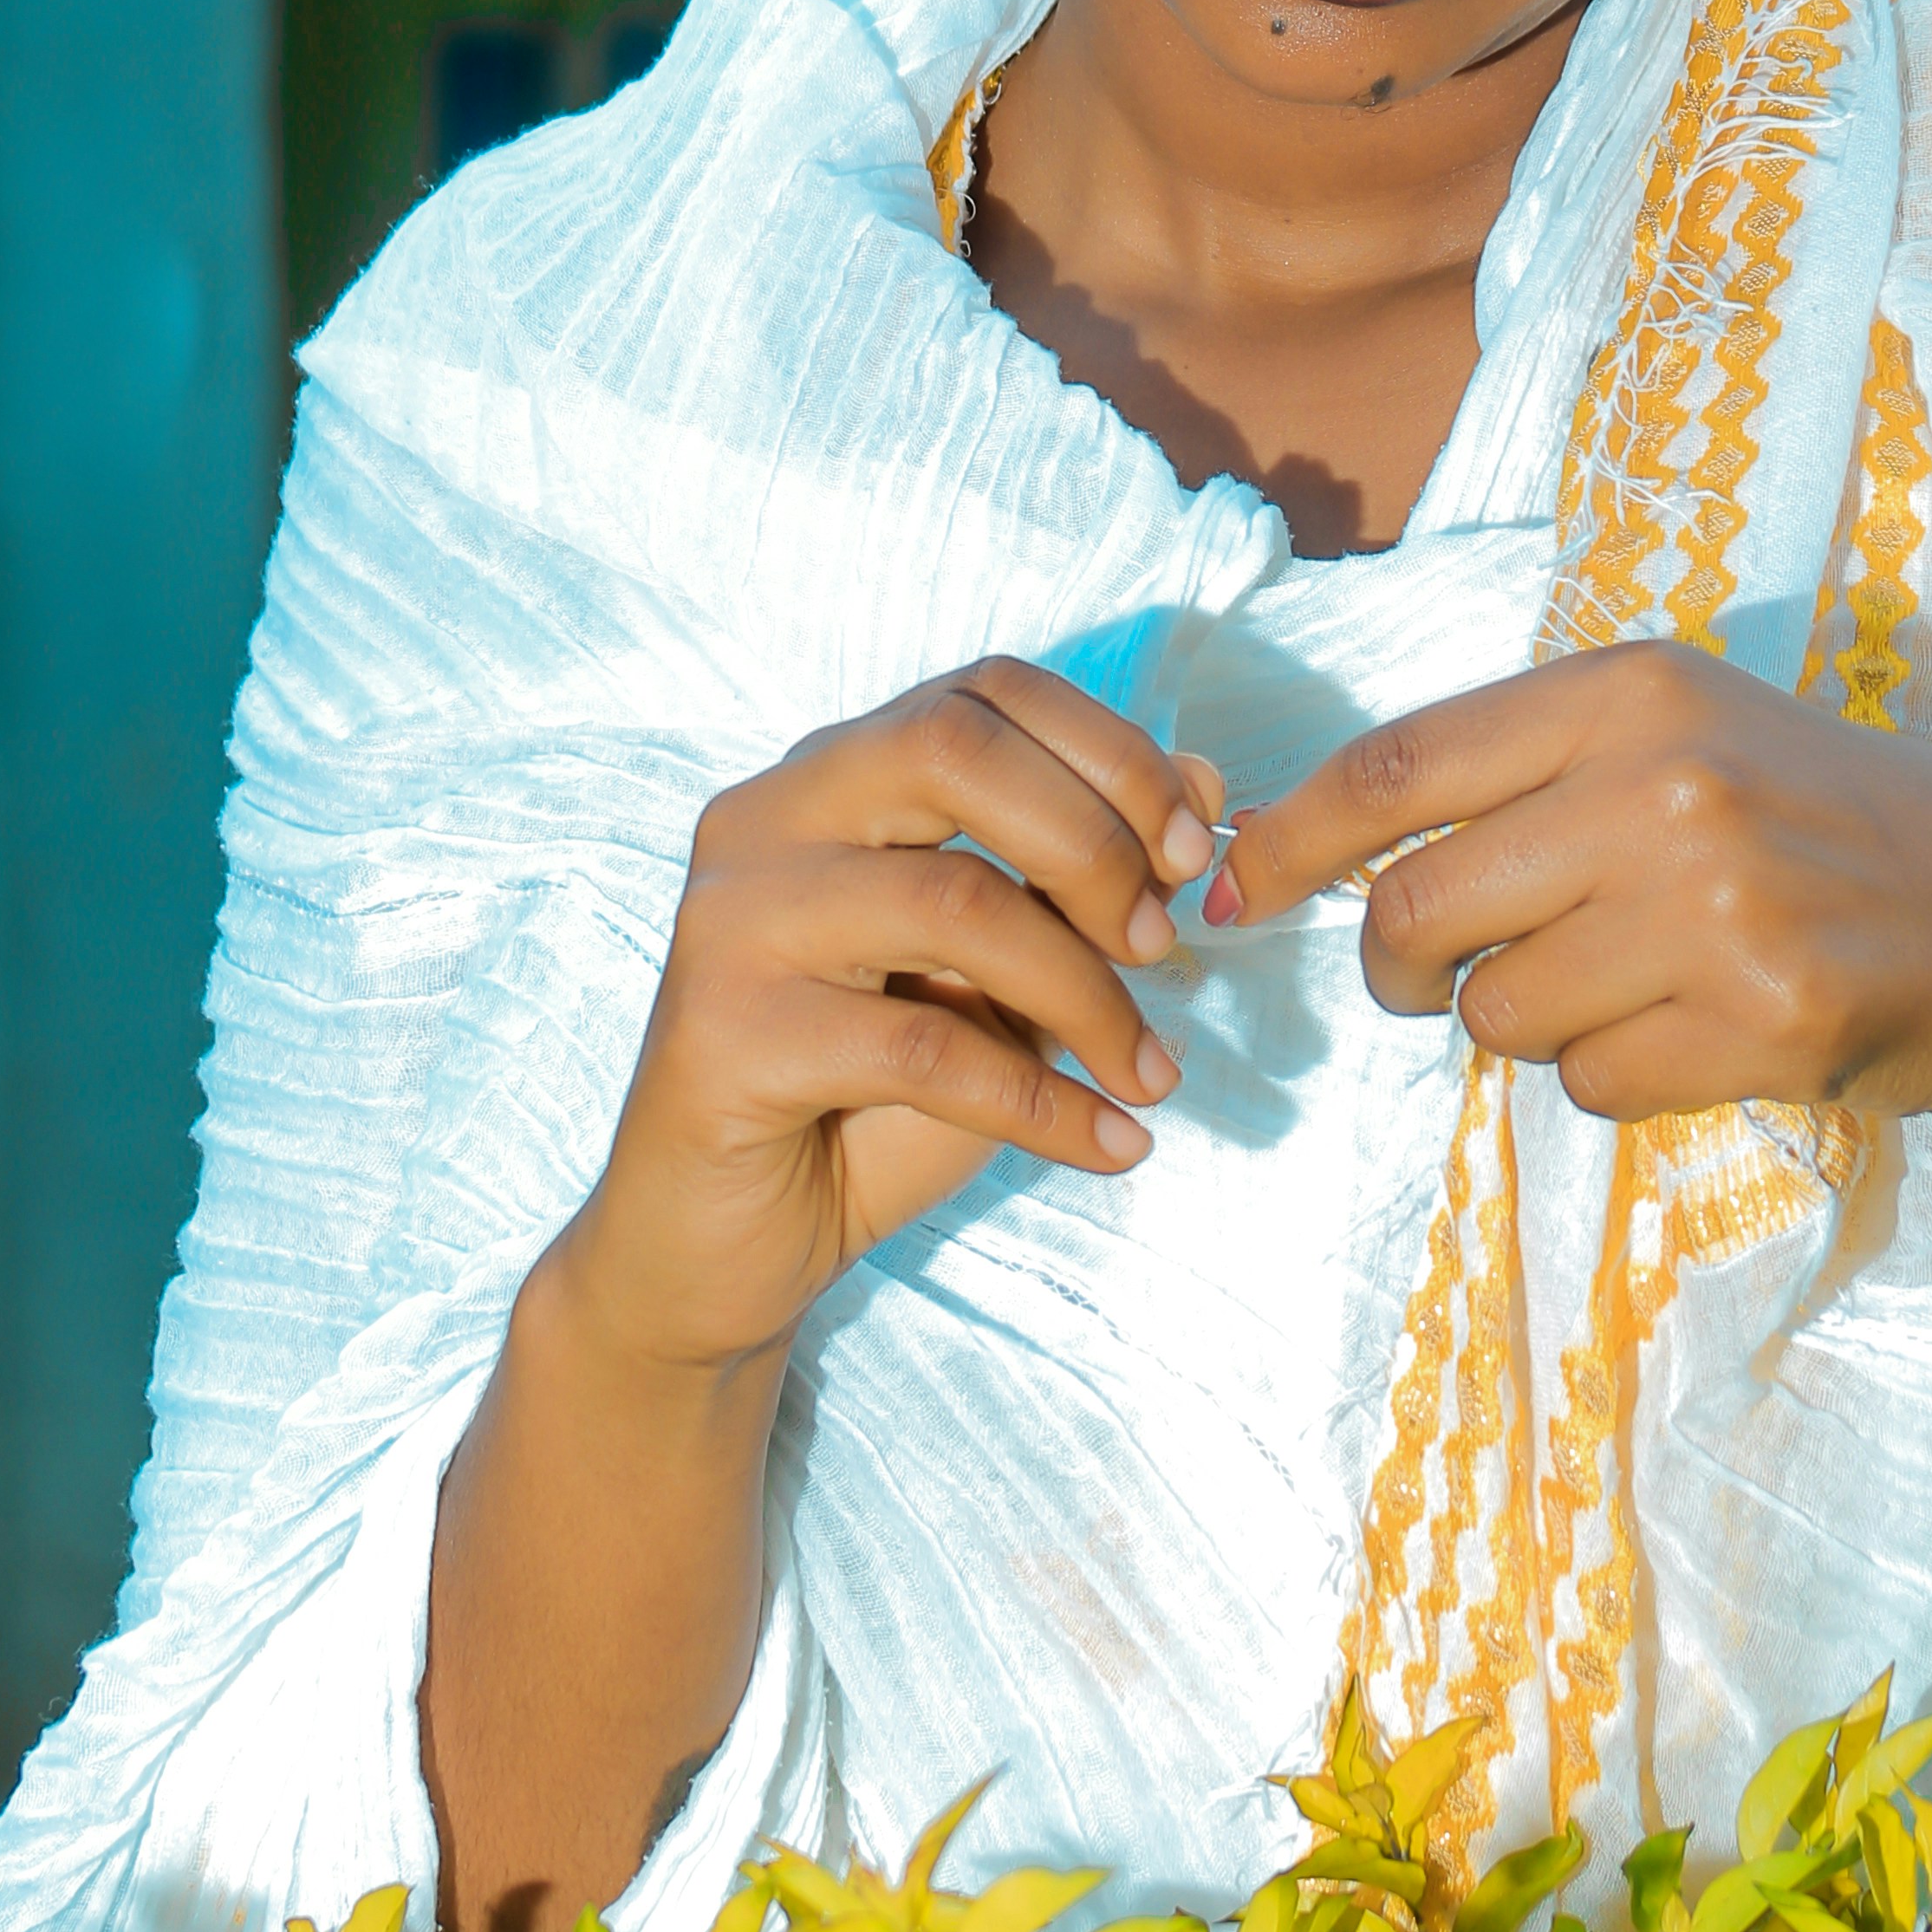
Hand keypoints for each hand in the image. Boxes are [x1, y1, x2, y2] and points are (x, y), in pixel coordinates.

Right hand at [533, 661, 1219, 1402]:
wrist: (723, 1241)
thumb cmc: (869, 1098)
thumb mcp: (1000, 976)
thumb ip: (1079, 880)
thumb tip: (1208, 785)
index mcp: (830, 776)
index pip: (983, 690)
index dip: (1111, 752)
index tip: (1190, 851)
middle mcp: (766, 819)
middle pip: (952, 749)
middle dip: (1093, 841)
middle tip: (1162, 945)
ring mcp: (734, 919)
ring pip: (954, 903)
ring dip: (1089, 996)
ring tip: (1148, 1071)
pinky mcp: (727, 1033)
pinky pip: (928, 1052)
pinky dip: (1047, 1103)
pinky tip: (1112, 1144)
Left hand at [1207, 642, 1931, 1140]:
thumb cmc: (1837, 823)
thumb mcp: (1691, 735)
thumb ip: (1527, 774)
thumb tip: (1319, 848)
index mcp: (1634, 689)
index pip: (1394, 767)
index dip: (1284, 842)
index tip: (1227, 893)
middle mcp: (1665, 784)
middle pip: (1415, 908)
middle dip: (1399, 967)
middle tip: (1438, 977)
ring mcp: (1714, 908)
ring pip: (1495, 1014)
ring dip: (1526, 1026)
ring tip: (1627, 988)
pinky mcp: (1760, 1023)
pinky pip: (1586, 1084)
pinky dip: (1612, 1078)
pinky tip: (1698, 1034)